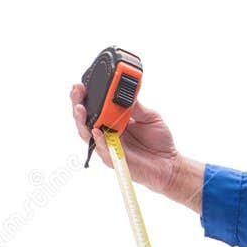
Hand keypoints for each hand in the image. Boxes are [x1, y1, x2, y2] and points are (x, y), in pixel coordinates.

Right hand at [69, 81, 195, 202]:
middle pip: (85, 118)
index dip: (87, 95)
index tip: (82, 83)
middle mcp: (107, 132)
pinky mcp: (113, 159)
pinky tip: (95, 130)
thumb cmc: (159, 140)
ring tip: (80, 108)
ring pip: (87, 134)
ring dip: (82, 121)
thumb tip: (125, 90)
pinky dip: (98, 139)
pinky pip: (102, 149)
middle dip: (78, 103)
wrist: (169, 163)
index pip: (95, 106)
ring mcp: (108, 146)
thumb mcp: (150, 116)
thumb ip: (136, 105)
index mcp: (114, 120)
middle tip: (77, 90)